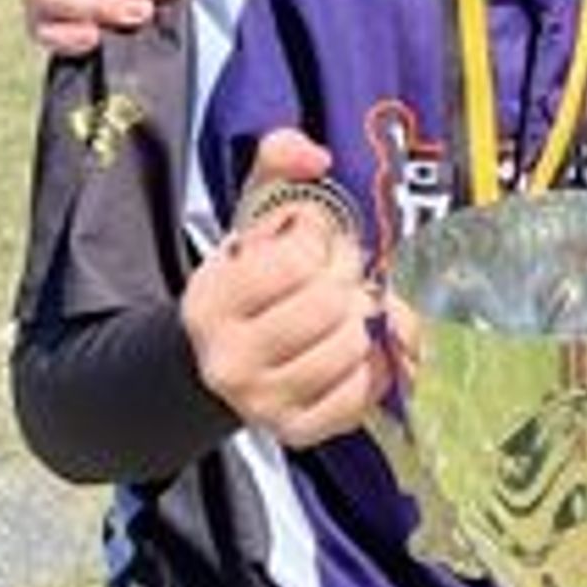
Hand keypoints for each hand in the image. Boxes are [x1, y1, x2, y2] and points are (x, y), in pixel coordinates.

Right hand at [182, 129, 387, 447]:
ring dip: (362, 318)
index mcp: (211, 301)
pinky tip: (357, 345)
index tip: (309, 241)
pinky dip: (374, 363)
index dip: (318, 241)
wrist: (215, 360)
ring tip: (345, 308)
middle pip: (331, 306)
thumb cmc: (249, 280)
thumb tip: (315, 156)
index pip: (296, 262)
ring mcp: (263, 403)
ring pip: (353, 346)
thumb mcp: (250, 216)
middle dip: (346, 279)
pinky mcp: (298, 431)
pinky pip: (365, 391)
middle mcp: (230, 360)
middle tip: (337, 274)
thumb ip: (277, 162)